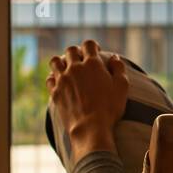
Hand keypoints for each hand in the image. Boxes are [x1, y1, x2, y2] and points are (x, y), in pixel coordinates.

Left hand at [46, 39, 129, 162]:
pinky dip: (54, 77)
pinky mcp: (55, 92)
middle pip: (70, 50)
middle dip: (77, 52)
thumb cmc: (109, 108)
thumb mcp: (122, 86)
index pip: (88, 44)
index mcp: (92, 64)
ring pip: (56, 61)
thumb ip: (118, 68)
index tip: (96, 52)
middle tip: (82, 61)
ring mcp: (63, 80)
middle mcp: (75, 68)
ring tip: (68, 68)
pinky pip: (50, 78)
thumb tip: (114, 57)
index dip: (92, 46)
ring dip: (62, 62)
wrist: (90, 128)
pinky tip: (60, 82)